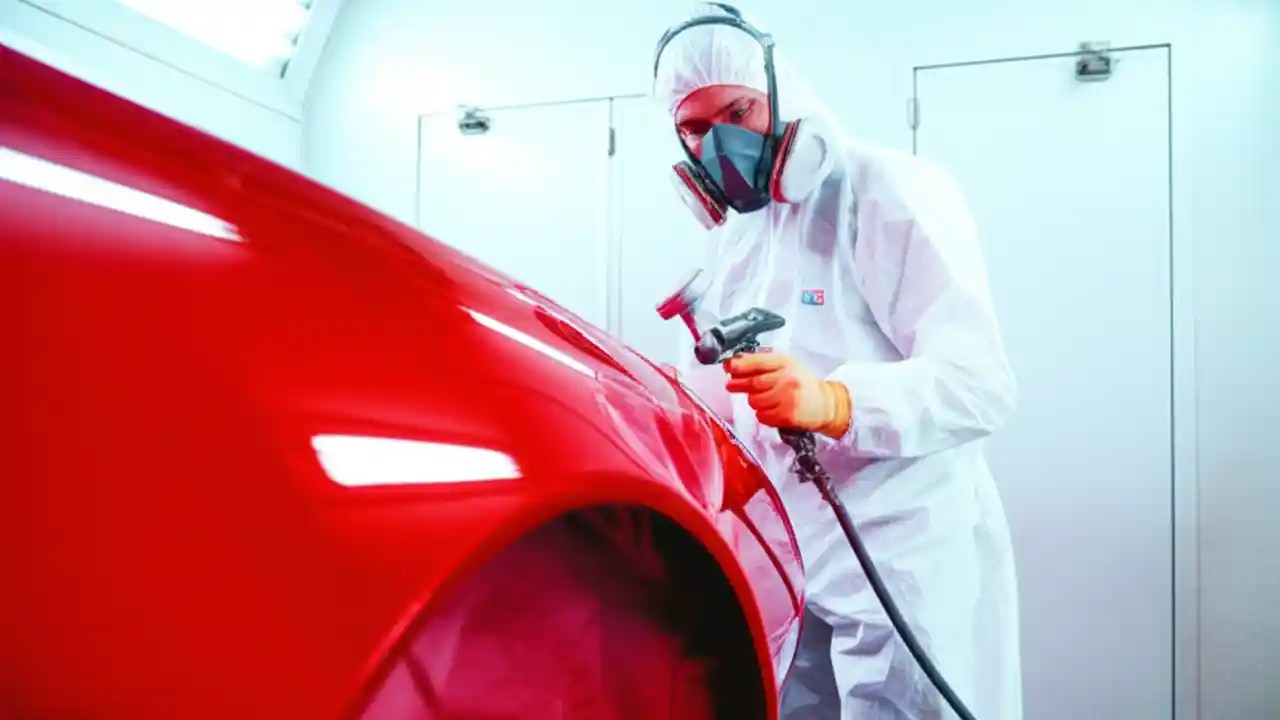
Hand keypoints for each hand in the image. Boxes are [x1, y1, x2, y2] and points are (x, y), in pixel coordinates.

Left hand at [724, 353, 851, 438]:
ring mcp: (787, 398)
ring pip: (755, 400)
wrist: (826, 404)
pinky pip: (762, 415)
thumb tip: (736, 361)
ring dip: (754, 401)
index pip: (757, 362)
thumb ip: (763, 362)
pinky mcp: (787, 415)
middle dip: (737, 384)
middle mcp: (787, 379)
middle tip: (730, 385)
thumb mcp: (787, 365)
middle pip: (753, 383)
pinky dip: (762, 414)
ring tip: (765, 398)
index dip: (739, 365)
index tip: (728, 366)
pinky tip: (773, 409)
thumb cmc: (803, 384)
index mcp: (786, 363)